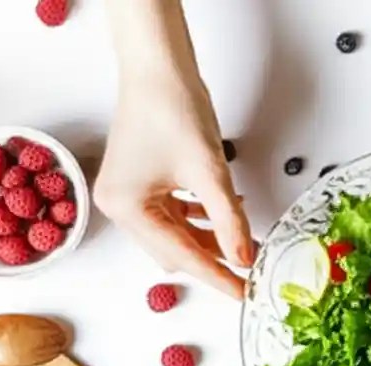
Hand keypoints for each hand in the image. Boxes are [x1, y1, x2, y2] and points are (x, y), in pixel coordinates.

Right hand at [96, 0, 253, 298]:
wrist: (159, 68)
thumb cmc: (173, 109)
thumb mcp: (210, 173)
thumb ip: (229, 221)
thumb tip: (245, 258)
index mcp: (126, 208)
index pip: (181, 255)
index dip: (216, 276)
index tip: (243, 293)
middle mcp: (118, 207)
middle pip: (174, 250)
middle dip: (213, 256)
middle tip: (251, 264)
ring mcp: (127, 195)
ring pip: (176, 234)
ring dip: (210, 236)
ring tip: (245, 237)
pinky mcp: (139, 183)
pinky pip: (173, 214)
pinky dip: (199, 217)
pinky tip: (225, 210)